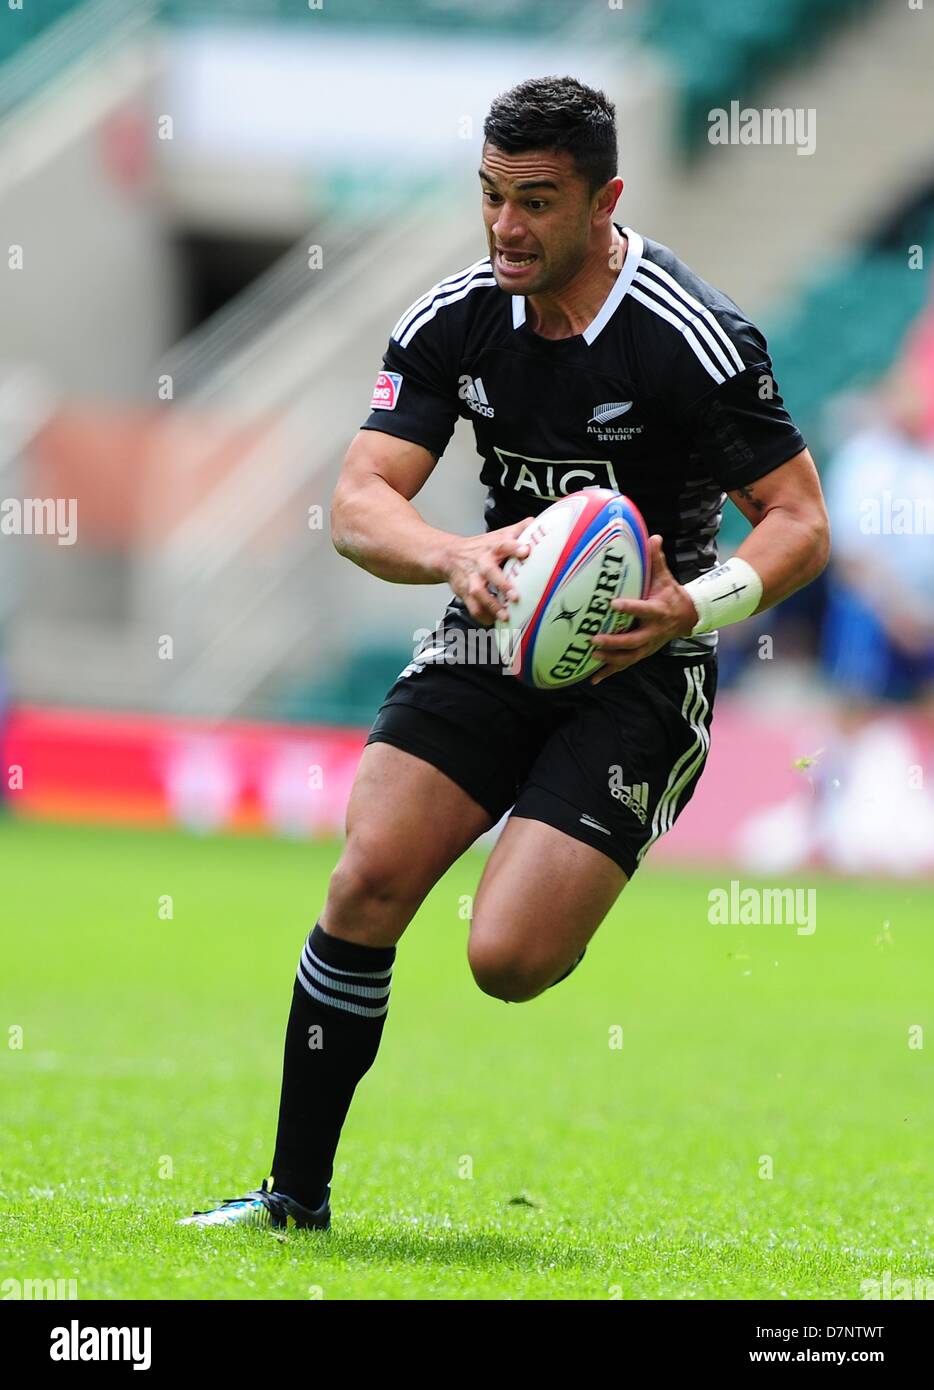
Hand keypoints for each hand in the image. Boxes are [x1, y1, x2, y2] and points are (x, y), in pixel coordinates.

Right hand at [441, 517, 534, 625]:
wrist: (449, 556)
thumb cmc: (481, 547)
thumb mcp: (499, 534)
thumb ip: (521, 529)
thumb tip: (540, 520)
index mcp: (493, 547)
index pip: (504, 544)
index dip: (515, 547)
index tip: (526, 551)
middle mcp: (482, 563)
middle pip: (491, 572)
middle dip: (502, 584)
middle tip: (515, 596)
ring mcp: (473, 580)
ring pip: (480, 594)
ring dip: (492, 606)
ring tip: (505, 616)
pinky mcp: (466, 594)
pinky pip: (473, 608)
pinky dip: (483, 617)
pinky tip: (494, 622)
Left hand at [589, 534, 697, 683]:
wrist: (687, 619)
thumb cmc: (669, 594)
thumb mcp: (665, 577)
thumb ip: (656, 559)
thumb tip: (653, 536)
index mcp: (658, 612)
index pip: (643, 610)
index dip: (629, 608)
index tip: (612, 603)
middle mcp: (653, 632)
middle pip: (633, 641)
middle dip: (614, 642)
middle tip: (594, 638)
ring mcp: (648, 646)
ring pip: (629, 657)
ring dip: (610, 659)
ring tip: (591, 656)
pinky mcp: (642, 653)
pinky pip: (624, 665)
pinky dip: (609, 672)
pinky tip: (592, 679)